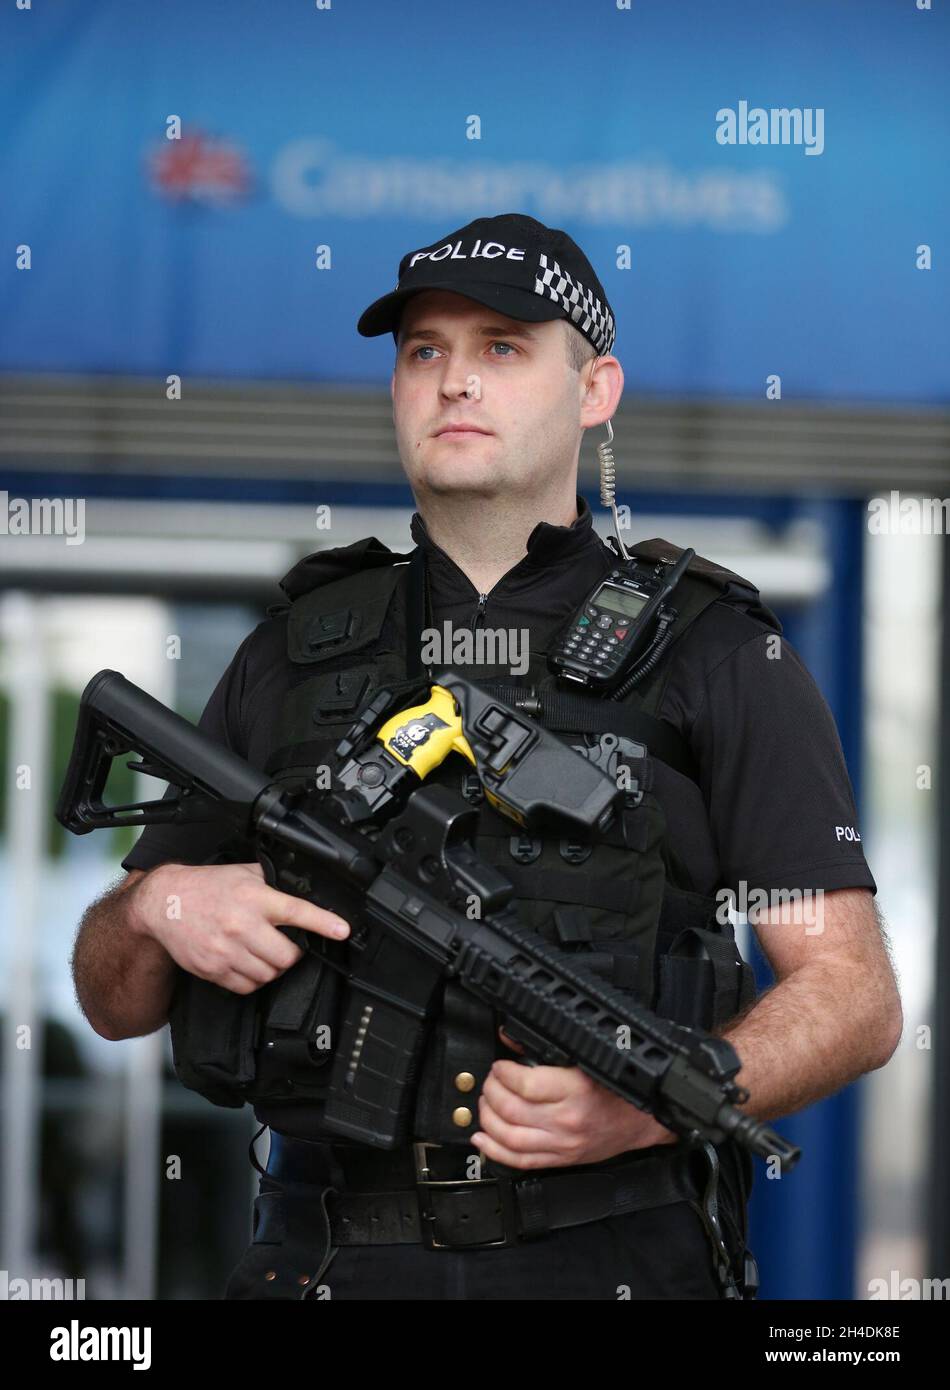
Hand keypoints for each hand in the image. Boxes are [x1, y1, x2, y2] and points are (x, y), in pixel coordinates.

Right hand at [132, 861, 349, 993]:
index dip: (323, 923)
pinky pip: (247, 986)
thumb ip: (273, 881)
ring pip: (269, 974)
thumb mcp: (243, 873)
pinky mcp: (213, 969)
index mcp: (253, 897)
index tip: (342, 931)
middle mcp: (241, 925)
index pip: (296, 911)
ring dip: (273, 968)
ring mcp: (226, 950)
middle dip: (293, 954)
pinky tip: (248, 963)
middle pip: (286, 956)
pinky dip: (254, 979)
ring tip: (264, 953)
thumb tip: (306, 887)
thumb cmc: (207, 886)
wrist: (164, 903)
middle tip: (287, 945)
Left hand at [470, 1025, 679, 1168]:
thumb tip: (511, 1039)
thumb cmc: (618, 1090)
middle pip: (512, 1110)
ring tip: (486, 1104)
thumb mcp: (586, 1062)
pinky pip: (520, 1161)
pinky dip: (495, 1151)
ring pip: (510, 1138)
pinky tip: (483, 1138)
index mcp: (575, 1091)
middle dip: (491, 1092)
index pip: (526, 1085)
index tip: (500, 1065)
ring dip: (489, 1119)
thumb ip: (548, 1051)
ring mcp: (562, 1144)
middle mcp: (567, 1121)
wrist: (643, 1121)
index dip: (504, 1072)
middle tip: (490, 1081)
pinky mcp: (560, 1160)